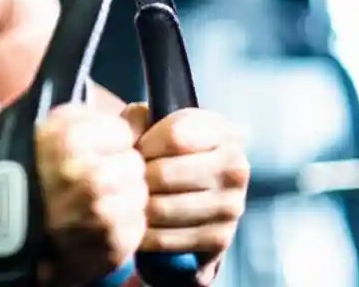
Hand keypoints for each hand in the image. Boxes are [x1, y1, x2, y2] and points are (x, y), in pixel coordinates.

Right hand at [34, 103, 147, 285]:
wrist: (0, 242)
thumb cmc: (18, 181)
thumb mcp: (39, 132)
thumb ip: (86, 116)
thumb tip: (140, 113)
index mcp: (69, 140)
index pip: (121, 131)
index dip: (105, 141)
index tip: (89, 152)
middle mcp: (91, 175)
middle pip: (134, 162)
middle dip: (116, 168)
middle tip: (91, 180)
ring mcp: (104, 212)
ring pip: (139, 192)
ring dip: (121, 197)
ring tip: (91, 204)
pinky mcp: (114, 243)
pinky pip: (137, 223)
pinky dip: (121, 224)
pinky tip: (95, 224)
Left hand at [135, 106, 249, 283]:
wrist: (186, 195)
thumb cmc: (163, 153)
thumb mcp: (151, 126)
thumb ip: (136, 121)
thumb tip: (125, 135)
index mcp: (222, 131)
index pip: (175, 136)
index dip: (144, 144)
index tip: (133, 151)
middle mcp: (235, 167)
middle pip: (165, 174)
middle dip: (135, 179)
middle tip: (123, 181)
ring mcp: (231, 205)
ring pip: (162, 208)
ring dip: (136, 207)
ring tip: (127, 200)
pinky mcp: (220, 238)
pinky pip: (166, 239)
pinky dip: (143, 235)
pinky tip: (136, 225)